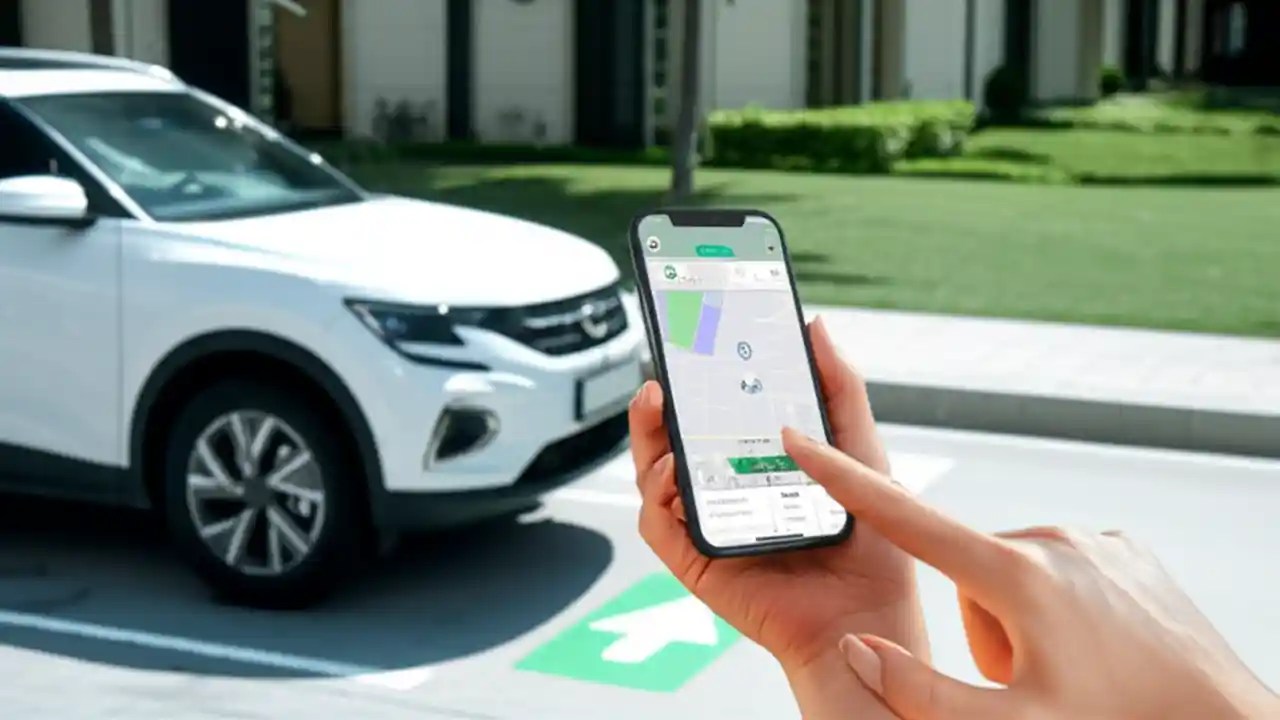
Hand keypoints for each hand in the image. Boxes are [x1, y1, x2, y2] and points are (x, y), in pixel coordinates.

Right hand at [629, 317, 926, 715]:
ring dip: (646, 440)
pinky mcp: (697, 563)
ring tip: (657, 404)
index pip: (711, 416)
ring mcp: (707, 527)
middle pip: (670, 442)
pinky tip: (674, 474)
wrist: (872, 616)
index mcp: (756, 466)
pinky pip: (660, 526)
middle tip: (663, 372)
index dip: (694, 379)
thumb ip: (839, 387)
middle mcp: (725, 494)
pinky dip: (658, 496)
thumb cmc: (872, 544)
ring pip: (653, 478)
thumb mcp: (860, 448)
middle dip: (656, 405)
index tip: (688, 340)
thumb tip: (815, 326)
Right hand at [784, 430, 1279, 719]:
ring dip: (1018, 621)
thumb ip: (921, 691)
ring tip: (1064, 670)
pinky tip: (1093, 648)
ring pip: (1011, 574)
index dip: (842, 477)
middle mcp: (1050, 541)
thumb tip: (859, 649)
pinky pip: (1058, 569)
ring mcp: (1090, 540)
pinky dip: (1059, 608)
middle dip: (977, 627)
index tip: (802, 437)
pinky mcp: (1120, 548)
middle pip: (966, 574)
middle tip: (1022, 682)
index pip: (904, 518)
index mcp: (1014, 575)